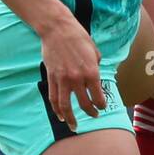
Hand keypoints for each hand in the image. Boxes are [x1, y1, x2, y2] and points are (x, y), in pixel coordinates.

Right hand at [40, 15, 105, 130]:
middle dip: (90, 112)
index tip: (101, 107)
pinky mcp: (52, 77)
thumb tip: (95, 76)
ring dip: (71, 118)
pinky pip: (54, 98)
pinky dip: (56, 109)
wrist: (57, 29)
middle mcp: (78, 78)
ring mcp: (63, 79)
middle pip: (84, 104)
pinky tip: (60, 115)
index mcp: (91, 71)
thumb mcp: (94, 50)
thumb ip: (96, 66)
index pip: (98, 96)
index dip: (101, 105)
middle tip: (94, 116)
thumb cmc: (78, 37)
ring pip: (66, 106)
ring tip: (74, 126)